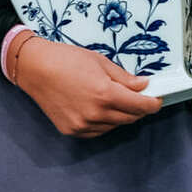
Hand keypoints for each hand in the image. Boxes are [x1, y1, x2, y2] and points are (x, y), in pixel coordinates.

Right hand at [13, 36, 160, 137]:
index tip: (156, 99)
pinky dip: (103, 122)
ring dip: (119, 115)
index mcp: (105, 94)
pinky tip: (97, 108)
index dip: (153, 103)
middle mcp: (95, 113)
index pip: (141, 106)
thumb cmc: (65, 60)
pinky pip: (97, 131)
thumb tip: (143, 86)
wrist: (35, 68)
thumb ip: (124, 78)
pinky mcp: (72, 131)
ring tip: (111, 98)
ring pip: (114, 125)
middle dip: (138, 108)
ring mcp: (83, 125)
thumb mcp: (100, 62)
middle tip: (137, 96)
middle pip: (130, 118)